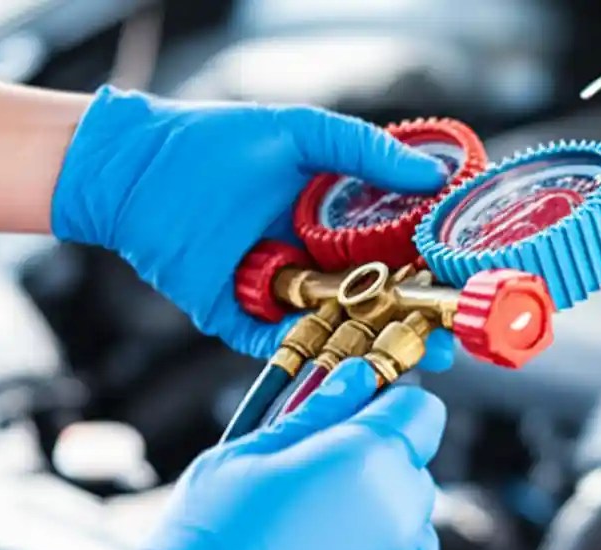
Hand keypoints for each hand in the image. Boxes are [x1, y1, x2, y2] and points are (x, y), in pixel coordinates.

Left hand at [50, 86, 447, 358]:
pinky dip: (309, 353)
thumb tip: (433, 174)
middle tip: (446, 336)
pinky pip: (280, 344)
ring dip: (370, 345)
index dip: (428, 271)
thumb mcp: (303, 134)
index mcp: (331, 221)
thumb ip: (365, 152)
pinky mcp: (240, 319)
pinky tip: (345, 363)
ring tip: (408, 356)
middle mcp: (310, 261)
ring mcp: (277, 293)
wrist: (139, 169)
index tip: (461, 285)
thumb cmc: (217, 143)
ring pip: (333, 328)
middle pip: (373, 300)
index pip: (393, 252)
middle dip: (412, 321)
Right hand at [107, 358, 444, 549]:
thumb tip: (356, 380)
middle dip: (377, 471)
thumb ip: (316, 413)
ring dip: (380, 529)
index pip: (419, 411)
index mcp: (369, 461)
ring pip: (413, 534)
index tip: (360, 420)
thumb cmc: (206, 542)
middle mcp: (401, 519)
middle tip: (313, 488)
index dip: (390, 408)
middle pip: (415, 473)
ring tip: (309, 546)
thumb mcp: (248, 455)